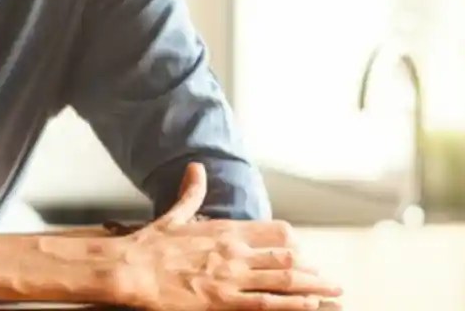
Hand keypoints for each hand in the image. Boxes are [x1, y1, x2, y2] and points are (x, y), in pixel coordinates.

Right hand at [115, 163, 342, 310]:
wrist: (132, 269)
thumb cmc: (150, 245)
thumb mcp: (175, 214)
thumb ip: (191, 192)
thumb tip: (196, 168)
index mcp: (225, 229)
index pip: (274, 231)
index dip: (294, 244)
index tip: (304, 252)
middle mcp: (235, 251)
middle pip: (286, 257)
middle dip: (312, 270)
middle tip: (330, 279)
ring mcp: (231, 277)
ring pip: (283, 280)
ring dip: (312, 286)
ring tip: (332, 292)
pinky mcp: (223, 300)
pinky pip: (265, 303)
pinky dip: (291, 304)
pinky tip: (309, 305)